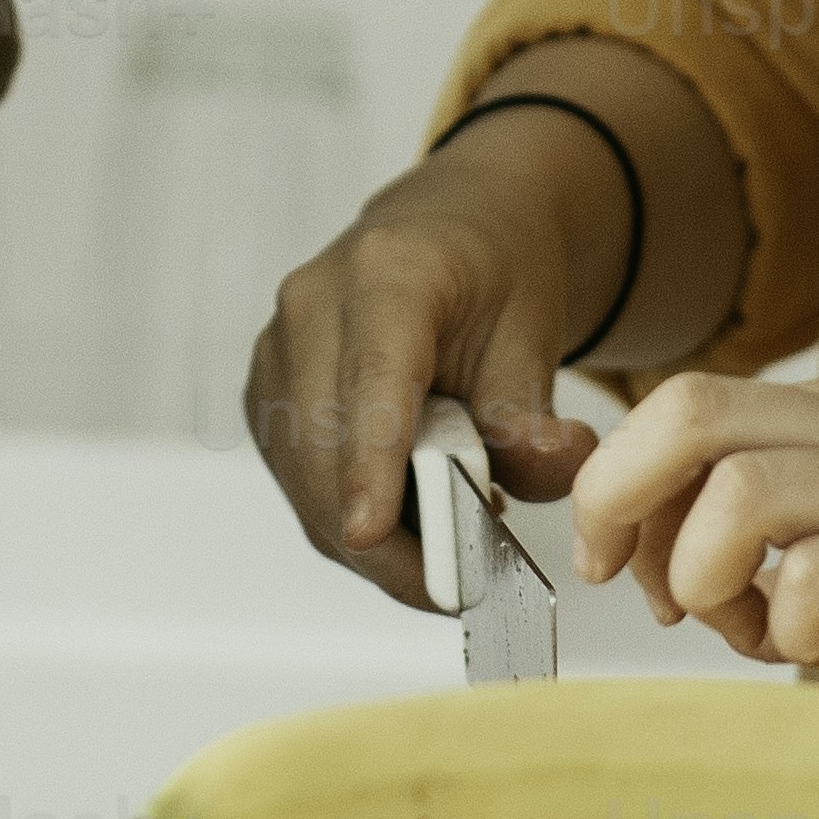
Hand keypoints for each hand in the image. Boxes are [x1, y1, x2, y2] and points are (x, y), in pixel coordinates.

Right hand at [240, 132, 604, 607]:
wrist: (453, 230)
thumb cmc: (496, 273)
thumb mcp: (537, 332)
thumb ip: (532, 415)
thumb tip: (553, 471)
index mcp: (389, 274)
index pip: (371, 380)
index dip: (369, 462)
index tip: (370, 532)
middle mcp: (313, 303)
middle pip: (325, 447)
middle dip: (385, 538)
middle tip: (459, 588)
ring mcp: (277, 347)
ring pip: (304, 477)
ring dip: (367, 537)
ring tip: (444, 553)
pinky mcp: (265, 390)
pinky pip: (297, 477)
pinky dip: (346, 514)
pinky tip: (402, 520)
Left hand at [563, 371, 818, 676]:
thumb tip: (756, 594)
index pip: (689, 404)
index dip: (625, 479)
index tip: (626, 557)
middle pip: (682, 419)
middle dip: (621, 505)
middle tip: (639, 592)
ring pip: (738, 497)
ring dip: (714, 582)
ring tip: (757, 633)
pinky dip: (803, 632)